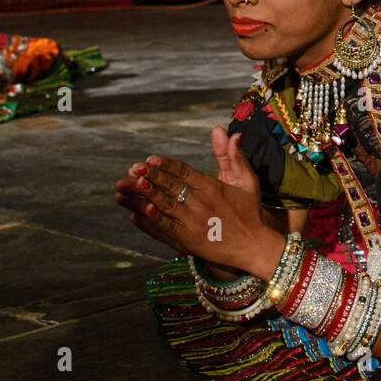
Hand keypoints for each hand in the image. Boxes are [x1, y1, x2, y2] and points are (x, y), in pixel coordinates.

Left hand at [114, 128, 281, 277]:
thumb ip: (234, 156)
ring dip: (144, 197)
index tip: (150, 159)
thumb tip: (230, 132)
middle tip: (132, 169)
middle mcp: (201, 205)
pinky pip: (165, 230)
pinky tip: (135, 215)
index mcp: (213, 188)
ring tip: (127, 187)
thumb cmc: (249, 211)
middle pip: (171, 188)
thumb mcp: (247, 181)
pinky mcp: (189, 242)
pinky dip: (150, 223)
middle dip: (150, 177)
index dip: (167, 165)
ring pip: (164, 207)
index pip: (185, 173)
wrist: (253, 247)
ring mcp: (193, 224)